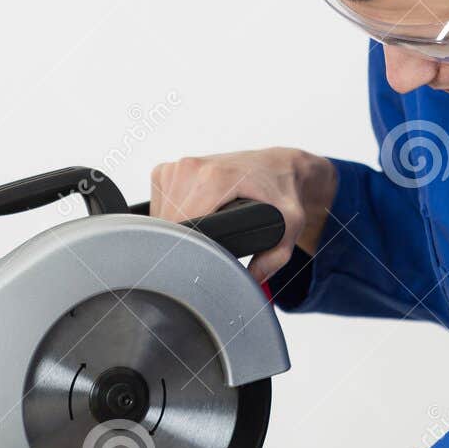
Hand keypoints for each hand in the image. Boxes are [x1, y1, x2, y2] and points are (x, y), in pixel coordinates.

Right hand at [150, 149, 337, 281]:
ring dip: (173, 231)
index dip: (188, 249)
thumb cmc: (281, 192)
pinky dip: (168, 216)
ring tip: (200, 234)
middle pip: (168, 224)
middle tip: (204, 251)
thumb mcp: (290, 225)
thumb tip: (250, 281)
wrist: (277, 166)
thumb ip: (274, 258)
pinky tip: (190, 218)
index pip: (182, 225)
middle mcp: (193, 168)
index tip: (199, 260)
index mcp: (216, 178)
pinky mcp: (170, 169)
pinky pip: (158, 203)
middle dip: (181, 244)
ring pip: (159, 215)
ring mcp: (179, 167)